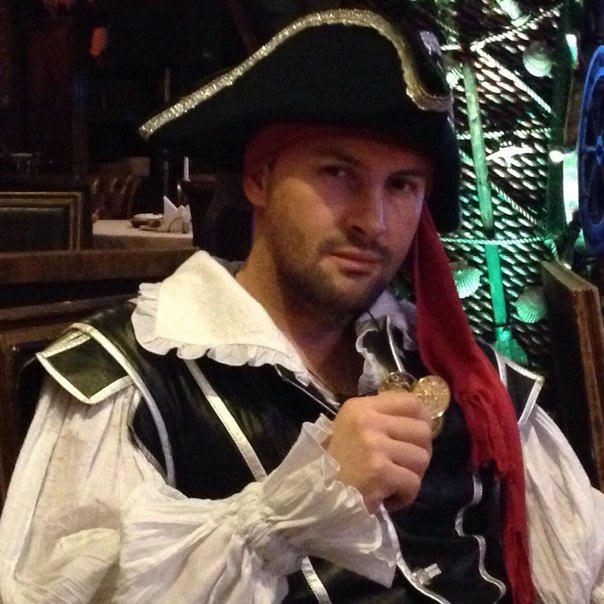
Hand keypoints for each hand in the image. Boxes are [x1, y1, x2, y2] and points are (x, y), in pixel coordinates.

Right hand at [325, 391, 432, 512]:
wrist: (314, 496)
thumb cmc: (335, 464)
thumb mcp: (352, 429)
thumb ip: (381, 420)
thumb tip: (421, 421)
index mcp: (361, 407)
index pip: (412, 403)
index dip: (423, 421)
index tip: (416, 438)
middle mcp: (368, 421)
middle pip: (423, 431)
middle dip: (420, 453)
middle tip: (403, 467)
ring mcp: (374, 446)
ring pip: (421, 458)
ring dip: (412, 476)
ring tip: (392, 483)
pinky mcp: (379, 472)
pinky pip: (413, 483)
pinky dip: (405, 496)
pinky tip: (388, 498)